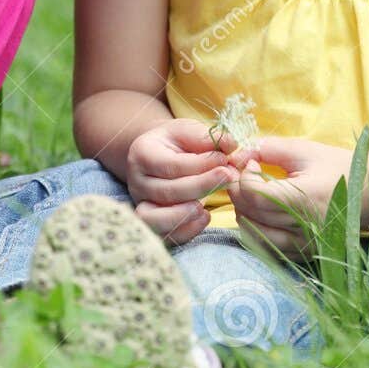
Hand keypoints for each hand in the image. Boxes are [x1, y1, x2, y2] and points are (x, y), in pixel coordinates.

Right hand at [126, 119, 239, 245]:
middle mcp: (137, 180)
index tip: (225, 161)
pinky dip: (185, 231)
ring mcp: (140, 203)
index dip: (202, 165)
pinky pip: (163, 236)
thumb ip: (207, 137)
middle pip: (167, 191)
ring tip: (207, 205)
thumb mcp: (188, 131)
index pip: (171, 164)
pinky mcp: (150, 222)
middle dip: (202, 186)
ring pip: (157, 218)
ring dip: (186, 214)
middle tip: (228, 178)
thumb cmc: (176, 143)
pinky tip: (204, 217)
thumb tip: (231, 145)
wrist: (158, 156)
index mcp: (143, 153)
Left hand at [226, 137, 350, 259]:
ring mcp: (302, 244)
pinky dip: (256, 232)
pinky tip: (261, 214)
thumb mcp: (306, 150)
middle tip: (246, 177)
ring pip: (253, 236)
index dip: (244, 178)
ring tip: (252, 195)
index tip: (252, 165)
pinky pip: (266, 249)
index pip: (255, 195)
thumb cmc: (337, 167)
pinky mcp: (302, 253)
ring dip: (243, 214)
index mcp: (304, 199)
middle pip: (250, 215)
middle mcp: (302, 227)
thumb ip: (271, 148)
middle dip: (238, 193)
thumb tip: (240, 155)